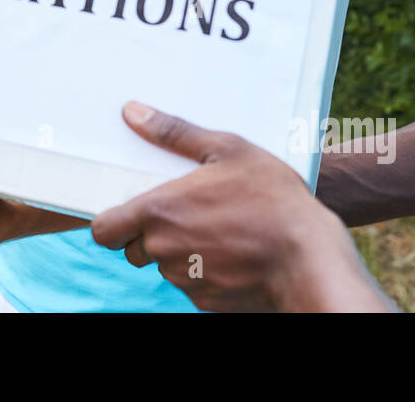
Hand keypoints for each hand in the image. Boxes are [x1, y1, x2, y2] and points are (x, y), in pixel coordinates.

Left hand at [91, 102, 394, 312]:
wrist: (310, 258)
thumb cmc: (271, 198)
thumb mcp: (228, 149)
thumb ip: (174, 132)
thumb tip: (132, 112)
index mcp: (159, 212)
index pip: (104, 230)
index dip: (112, 221)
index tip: (131, 211)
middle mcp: (164, 251)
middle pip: (134, 248)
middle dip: (151, 234)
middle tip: (187, 212)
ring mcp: (186, 280)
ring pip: (166, 266)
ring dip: (181, 251)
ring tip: (219, 227)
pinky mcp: (206, 301)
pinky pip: (193, 284)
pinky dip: (205, 271)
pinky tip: (233, 251)